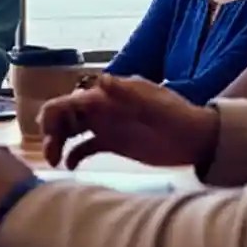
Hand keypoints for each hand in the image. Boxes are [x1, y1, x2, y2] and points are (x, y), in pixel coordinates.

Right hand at [38, 74, 218, 169]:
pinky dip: (73, 155)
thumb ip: (126, 92)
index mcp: (104, 98)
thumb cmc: (177, 115)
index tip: (49, 135)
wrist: (197, 138)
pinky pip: (85, 147)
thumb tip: (100, 79)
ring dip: (57, 144)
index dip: (52, 115)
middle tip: (51, 156)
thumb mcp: (154, 102)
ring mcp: (105, 126)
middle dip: (51, 133)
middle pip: (63, 117)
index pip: (68, 102)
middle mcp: (100, 110)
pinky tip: (71, 167)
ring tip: (55, 162)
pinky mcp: (112, 143)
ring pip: (70, 132)